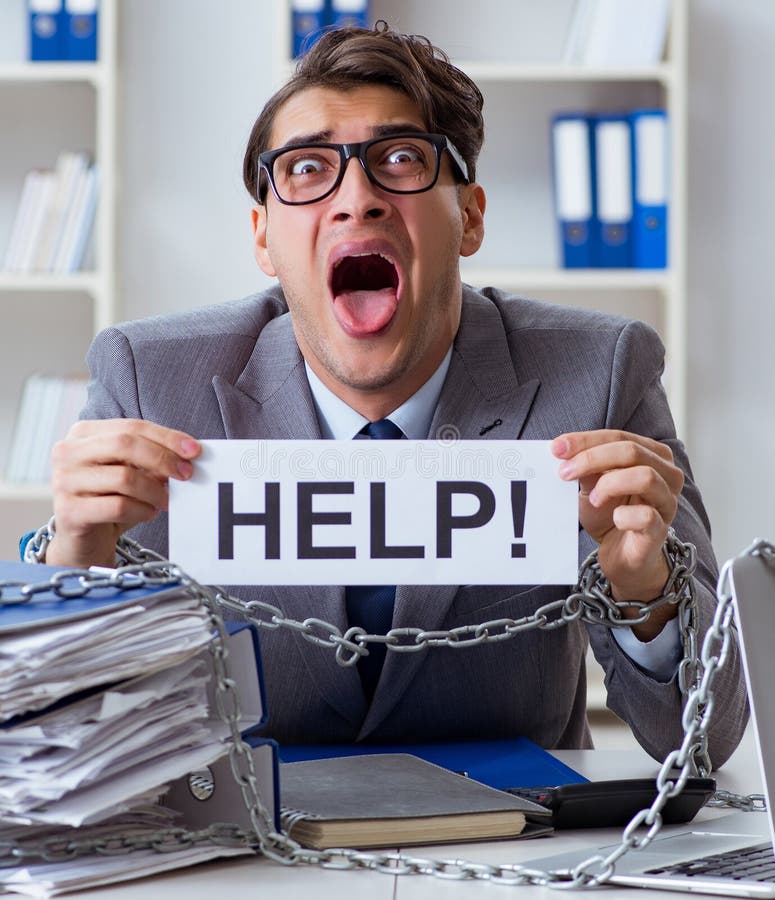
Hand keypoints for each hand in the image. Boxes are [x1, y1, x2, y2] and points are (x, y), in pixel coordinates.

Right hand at [47, 419, 200, 567]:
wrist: (84, 539)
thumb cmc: (109, 498)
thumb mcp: (131, 471)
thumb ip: (151, 458)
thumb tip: (186, 454)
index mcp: (83, 434)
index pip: (131, 426)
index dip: (166, 436)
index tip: (194, 450)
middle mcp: (67, 453)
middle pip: (124, 445)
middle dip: (163, 459)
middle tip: (186, 474)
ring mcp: (63, 481)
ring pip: (124, 477)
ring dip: (155, 490)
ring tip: (166, 500)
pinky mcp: (68, 511)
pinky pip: (118, 506)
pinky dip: (142, 510)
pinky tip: (149, 513)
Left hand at [551, 430, 684, 639]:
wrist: (621, 557)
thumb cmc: (610, 515)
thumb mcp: (592, 486)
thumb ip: (584, 467)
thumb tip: (562, 449)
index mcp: (652, 456)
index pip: (619, 437)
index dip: (586, 440)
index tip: (556, 448)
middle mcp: (667, 475)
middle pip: (631, 451)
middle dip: (592, 458)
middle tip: (565, 472)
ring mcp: (667, 502)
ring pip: (645, 476)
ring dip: (609, 484)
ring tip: (593, 499)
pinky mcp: (661, 530)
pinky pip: (646, 515)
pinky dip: (623, 515)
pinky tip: (614, 519)